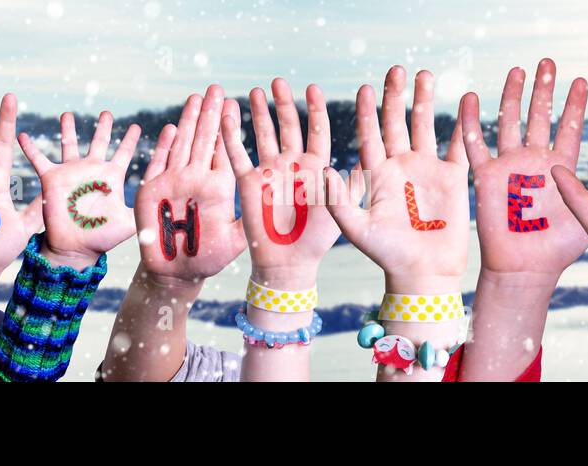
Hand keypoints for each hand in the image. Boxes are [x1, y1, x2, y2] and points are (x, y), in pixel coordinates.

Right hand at [18, 111, 139, 268]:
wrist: (76, 248)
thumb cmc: (103, 237)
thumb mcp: (129, 221)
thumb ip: (144, 208)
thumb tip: (166, 203)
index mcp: (111, 177)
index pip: (125, 152)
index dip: (131, 139)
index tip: (138, 125)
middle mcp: (92, 170)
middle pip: (99, 142)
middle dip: (103, 127)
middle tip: (107, 113)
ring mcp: (72, 173)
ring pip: (70, 144)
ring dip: (68, 129)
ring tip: (67, 114)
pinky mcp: (52, 179)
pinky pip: (39, 159)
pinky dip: (30, 147)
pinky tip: (22, 133)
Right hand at [134, 85, 245, 282]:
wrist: (176, 274)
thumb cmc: (210, 259)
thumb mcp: (241, 237)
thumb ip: (256, 215)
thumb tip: (272, 205)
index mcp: (219, 186)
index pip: (225, 149)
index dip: (229, 126)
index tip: (236, 102)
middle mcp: (197, 180)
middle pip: (204, 140)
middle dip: (210, 114)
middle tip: (216, 88)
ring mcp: (175, 183)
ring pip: (183, 145)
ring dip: (189, 122)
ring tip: (196, 98)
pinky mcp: (152, 191)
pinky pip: (159, 164)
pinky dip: (164, 147)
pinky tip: (171, 128)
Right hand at [221, 79, 340, 288]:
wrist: (287, 262)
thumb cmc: (316, 240)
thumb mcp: (339, 212)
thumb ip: (348, 188)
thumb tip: (360, 164)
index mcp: (317, 167)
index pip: (317, 131)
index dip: (314, 110)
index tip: (312, 88)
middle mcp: (293, 164)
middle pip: (288, 126)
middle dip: (283, 104)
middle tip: (278, 81)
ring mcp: (270, 171)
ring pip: (263, 134)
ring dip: (259, 113)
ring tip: (254, 91)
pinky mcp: (249, 182)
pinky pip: (237, 155)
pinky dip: (231, 136)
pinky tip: (226, 116)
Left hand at [323, 66, 469, 293]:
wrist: (422, 274)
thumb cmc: (387, 255)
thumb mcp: (357, 229)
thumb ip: (340, 200)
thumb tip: (323, 169)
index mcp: (376, 174)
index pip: (370, 135)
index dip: (368, 112)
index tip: (365, 88)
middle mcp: (400, 166)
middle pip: (396, 122)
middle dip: (396, 96)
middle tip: (396, 69)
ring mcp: (426, 169)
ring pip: (425, 126)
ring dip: (424, 101)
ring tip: (424, 74)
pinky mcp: (452, 178)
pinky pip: (458, 145)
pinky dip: (462, 123)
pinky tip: (465, 99)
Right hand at [460, 59, 587, 276]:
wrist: (525, 269)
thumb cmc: (558, 250)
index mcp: (561, 167)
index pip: (569, 127)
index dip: (575, 105)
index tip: (584, 80)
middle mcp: (535, 161)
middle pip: (539, 116)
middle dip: (544, 89)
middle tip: (549, 63)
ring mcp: (509, 166)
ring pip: (510, 122)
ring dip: (512, 96)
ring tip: (517, 71)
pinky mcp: (486, 176)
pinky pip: (475, 145)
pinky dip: (471, 122)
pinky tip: (471, 98)